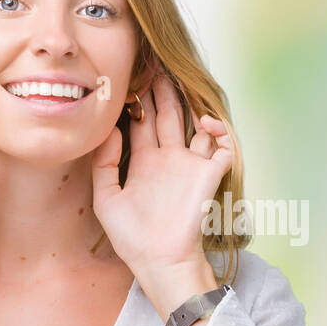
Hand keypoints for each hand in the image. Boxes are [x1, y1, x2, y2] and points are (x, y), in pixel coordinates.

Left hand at [89, 73, 233, 279]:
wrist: (161, 261)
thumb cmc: (133, 238)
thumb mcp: (106, 200)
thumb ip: (103, 164)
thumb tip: (110, 130)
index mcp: (144, 164)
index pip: (142, 124)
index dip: (137, 103)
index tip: (131, 79)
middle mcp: (168, 160)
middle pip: (167, 115)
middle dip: (161, 91)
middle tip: (154, 64)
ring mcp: (190, 166)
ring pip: (194, 124)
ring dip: (189, 103)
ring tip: (178, 79)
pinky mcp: (209, 176)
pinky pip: (223, 147)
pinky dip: (219, 131)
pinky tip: (204, 122)